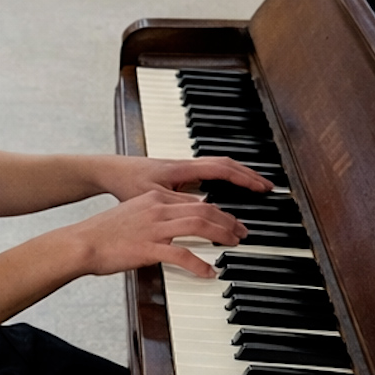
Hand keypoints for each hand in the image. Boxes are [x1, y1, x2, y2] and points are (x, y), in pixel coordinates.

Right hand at [55, 188, 246, 278]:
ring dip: (221, 235)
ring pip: (199, 226)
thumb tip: (175, 227)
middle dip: (228, 221)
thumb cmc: (101, 233)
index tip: (230, 221)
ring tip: (233, 244)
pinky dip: (199, 264)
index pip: (195, 200)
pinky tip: (208, 272)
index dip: (219, 211)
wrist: (79, 243)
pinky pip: (182, 255)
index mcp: (153, 198)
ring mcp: (153, 228)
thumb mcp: (132, 215)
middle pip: (204, 209)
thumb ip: (155, 216)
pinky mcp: (148, 248)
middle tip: (241, 232)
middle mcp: (156, 209)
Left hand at [89, 153, 272, 201]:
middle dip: (248, 175)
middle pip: (225, 165)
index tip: (263, 187)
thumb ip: (179, 204)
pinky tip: (225, 190)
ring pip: (216, 167)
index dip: (244, 178)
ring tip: (253, 187)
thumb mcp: (153, 197)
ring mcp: (181, 168)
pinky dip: (222, 178)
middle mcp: (185, 165)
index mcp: (182, 168)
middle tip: (267, 187)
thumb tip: (207, 208)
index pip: (222, 169)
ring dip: (236, 176)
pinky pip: (206, 172)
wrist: (107, 171)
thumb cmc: (126, 182)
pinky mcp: (175, 174)